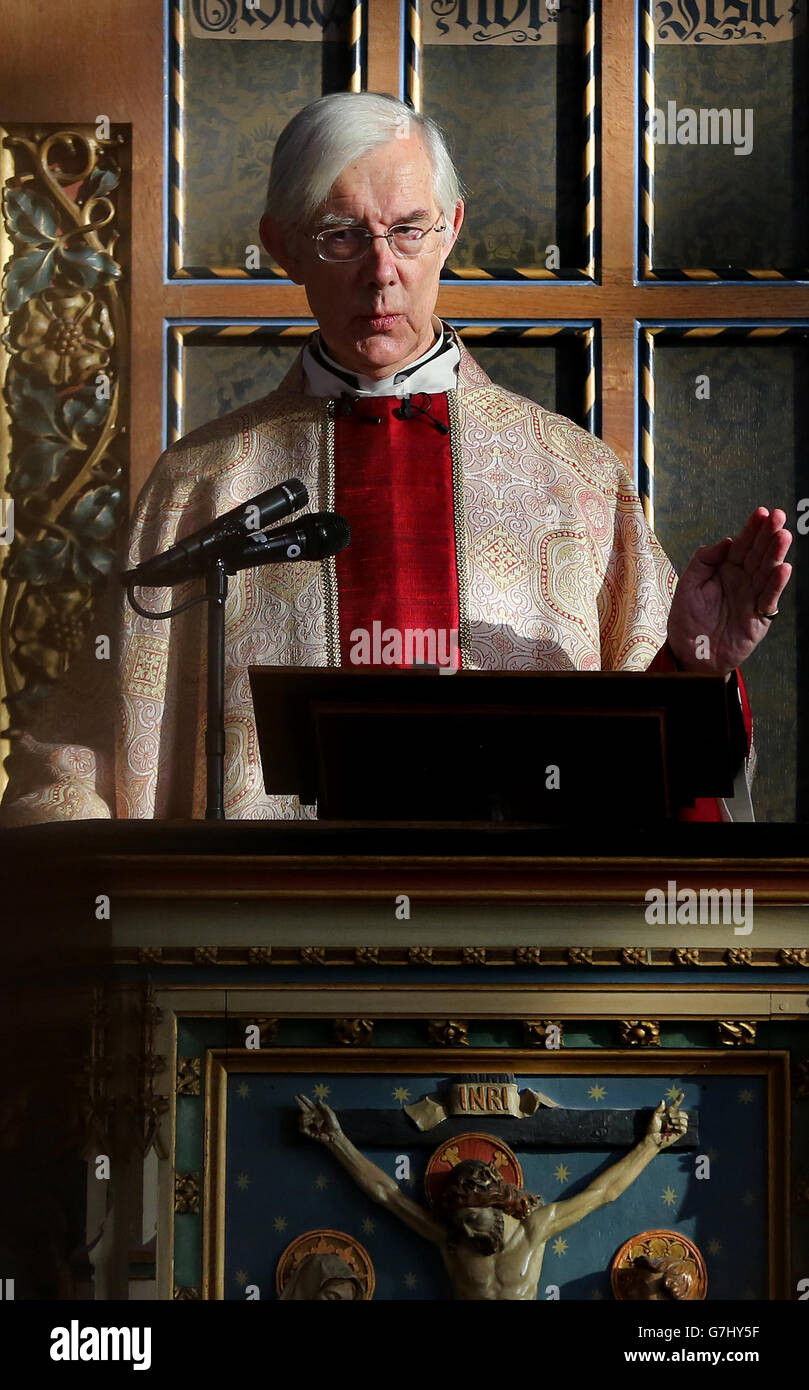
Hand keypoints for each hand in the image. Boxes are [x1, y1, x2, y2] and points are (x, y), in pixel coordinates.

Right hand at [296, 1093, 342, 1144]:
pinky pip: (301, 1127)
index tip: (299, 1095)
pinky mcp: (308, 1132)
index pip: (309, 1105)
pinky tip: (310, 1121)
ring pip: (301, 1117)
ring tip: (312, 1116)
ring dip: (306, 1115)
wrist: (334, 1134)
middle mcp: (312, 1117)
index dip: (304, 1100)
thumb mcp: (331, 1114)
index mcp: (317, 1112)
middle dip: (299, 1102)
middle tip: (295, 1097)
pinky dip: (305, 1122)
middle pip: (303, 1108)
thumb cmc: (334, 1125)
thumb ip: (324, 1107)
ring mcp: (310, 1124)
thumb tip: (318, 1101)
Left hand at [646, 1092, 687, 1149]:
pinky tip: (674, 1128)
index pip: (675, 1106)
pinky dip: (680, 1126)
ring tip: (671, 1123)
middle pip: (683, 1113)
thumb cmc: (651, 1128)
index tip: (682, 1094)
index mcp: (668, 1114)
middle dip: (677, 1113)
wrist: (652, 1139)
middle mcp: (673, 1119)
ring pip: (685, 1120)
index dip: (679, 1100)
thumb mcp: (654, 1116)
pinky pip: (684, 1128)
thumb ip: (659, 1109)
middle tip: (669, 1117)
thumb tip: (663, 1100)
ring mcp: (676, 1126)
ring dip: (678, 1120)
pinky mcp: (678, 1134)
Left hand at [667, 507, 791, 674]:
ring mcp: (752, 597)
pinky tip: (783, 568)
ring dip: (776, 554)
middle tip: (779, 516)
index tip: (762, 512)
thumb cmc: (687, 619)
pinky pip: (769, 598)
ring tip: (783, 536)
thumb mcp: (688, 584)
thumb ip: (703, 560)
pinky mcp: (759, 617)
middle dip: (769, 535)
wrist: (689, 653)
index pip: (742, 544)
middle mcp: (743, 580)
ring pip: (767, 572)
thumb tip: (726, 542)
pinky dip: (776, 584)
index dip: (752, 529)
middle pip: (759, 554)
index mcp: (726, 569)